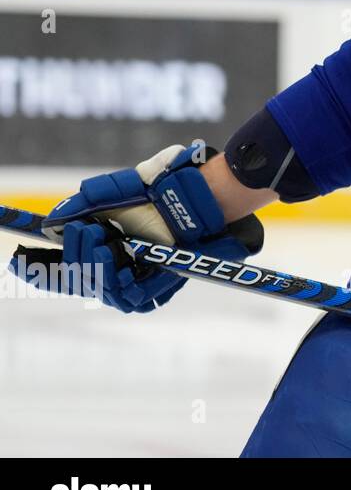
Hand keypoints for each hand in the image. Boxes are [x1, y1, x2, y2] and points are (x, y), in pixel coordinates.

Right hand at [8, 143, 263, 312]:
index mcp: (99, 248)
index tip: (18, 262)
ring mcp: (136, 279)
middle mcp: (115, 268)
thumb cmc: (158, 192)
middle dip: (74, 257)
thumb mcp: (114, 192)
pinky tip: (114, 262)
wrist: (194, 197)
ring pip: (100, 290)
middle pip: (78, 279)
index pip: (62, 269)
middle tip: (85, 232)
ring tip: (101, 243)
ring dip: (93, 267)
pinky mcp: (157, 287)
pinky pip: (130, 298)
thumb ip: (83, 204)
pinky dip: (117, 281)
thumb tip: (54, 222)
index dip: (40, 269)